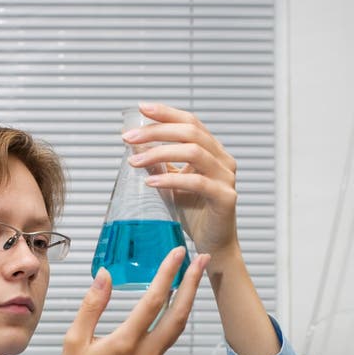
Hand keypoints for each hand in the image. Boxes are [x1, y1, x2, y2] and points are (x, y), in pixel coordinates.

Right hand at [53, 248, 209, 354]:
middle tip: (203, 258)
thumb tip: (105, 276)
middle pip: (179, 314)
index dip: (168, 273)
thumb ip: (91, 306)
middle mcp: (144, 353)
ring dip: (189, 298)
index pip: (153, 301)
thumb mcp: (73, 341)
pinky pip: (170, 336)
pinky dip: (177, 314)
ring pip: (178, 326)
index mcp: (124, 344)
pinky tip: (176, 302)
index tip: (178, 252)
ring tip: (194, 275)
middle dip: (193, 283)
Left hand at [122, 102, 238, 258]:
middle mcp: (222, 160)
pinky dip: (171, 180)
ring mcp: (226, 177)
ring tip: (135, 162)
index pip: (190, 123)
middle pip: (190, 132)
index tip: (142, 108)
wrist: (213, 245)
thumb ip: (160, 166)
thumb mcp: (172, 185)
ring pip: (194, 152)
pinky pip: (196, 181)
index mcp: (212, 152)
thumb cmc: (195, 215)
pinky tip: (151, 183)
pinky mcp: (225, 197)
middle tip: (129, 138)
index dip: (167, 113)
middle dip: (157, 132)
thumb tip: (136, 147)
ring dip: (160, 153)